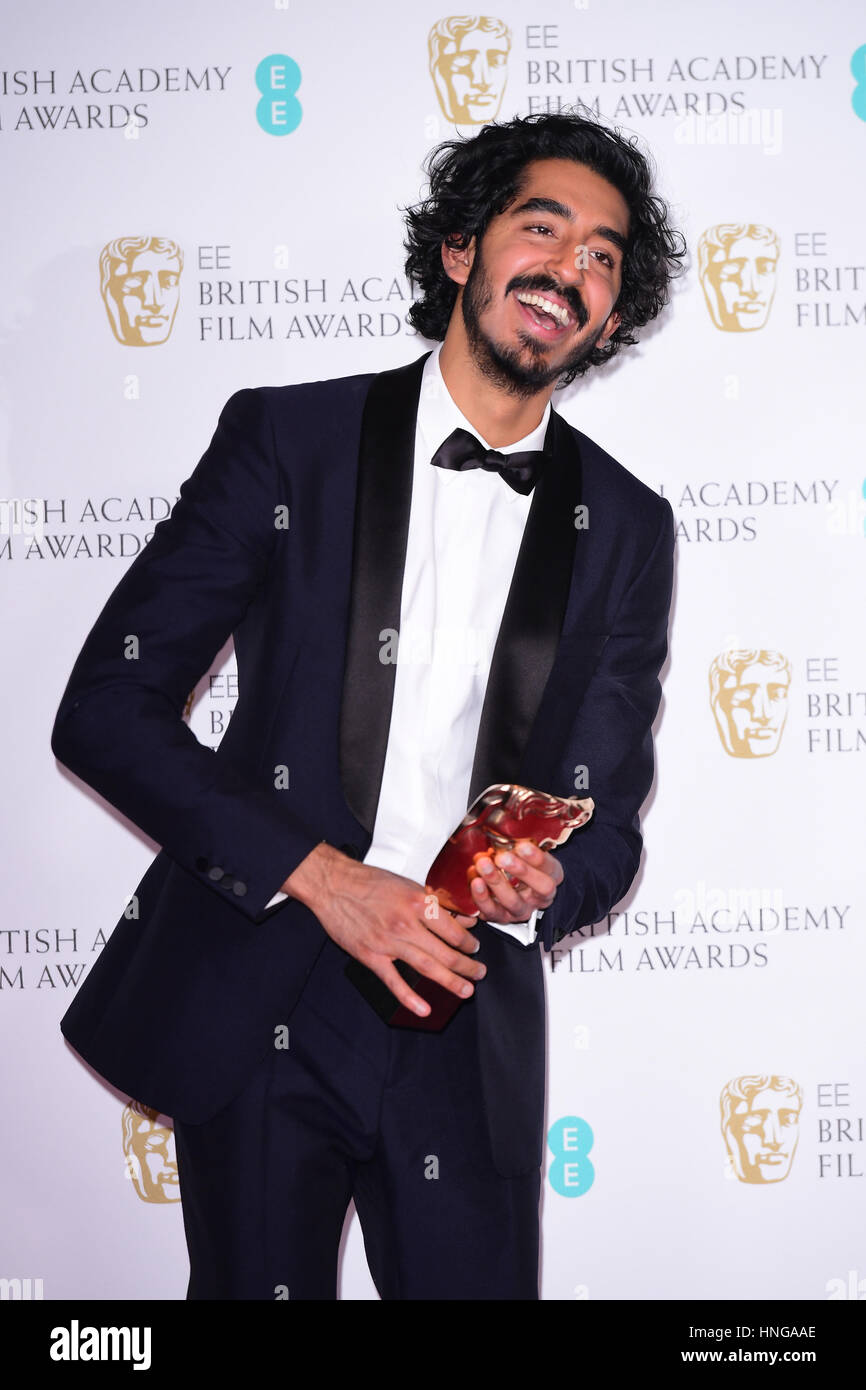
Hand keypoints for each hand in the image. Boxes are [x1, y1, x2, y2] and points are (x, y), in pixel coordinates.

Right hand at [281, 844, 484, 1018]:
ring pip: (427, 967)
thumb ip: (437, 903)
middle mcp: (405, 924)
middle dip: (467, 966)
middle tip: (478, 973)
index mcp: (418, 903)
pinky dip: (410, 998)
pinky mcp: (371, 956)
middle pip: (446, 952)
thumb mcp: (409, 885)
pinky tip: (424, 1009)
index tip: (475, 947)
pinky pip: (393, 981)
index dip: (469, 943)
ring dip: (450, 981)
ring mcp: (388, 942)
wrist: (334, 885)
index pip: (453, 930)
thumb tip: (463, 918)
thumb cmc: (370, 882)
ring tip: (465, 990)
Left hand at [470, 839, 562, 923]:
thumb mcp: (524, 852)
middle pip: (539, 888)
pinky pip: (492, 911)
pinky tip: (476, 882)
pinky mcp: (501, 917)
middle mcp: (539, 897)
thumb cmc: (518, 865)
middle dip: (520, 870)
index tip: (522, 846)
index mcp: (550, 876)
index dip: (537, 858)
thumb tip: (504, 831)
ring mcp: (520, 909)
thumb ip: (518, 844)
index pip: (550, 868)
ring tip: (483, 865)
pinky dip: (482, 897)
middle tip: (502, 857)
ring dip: (497, 883)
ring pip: (513, 901)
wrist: (511, 889)